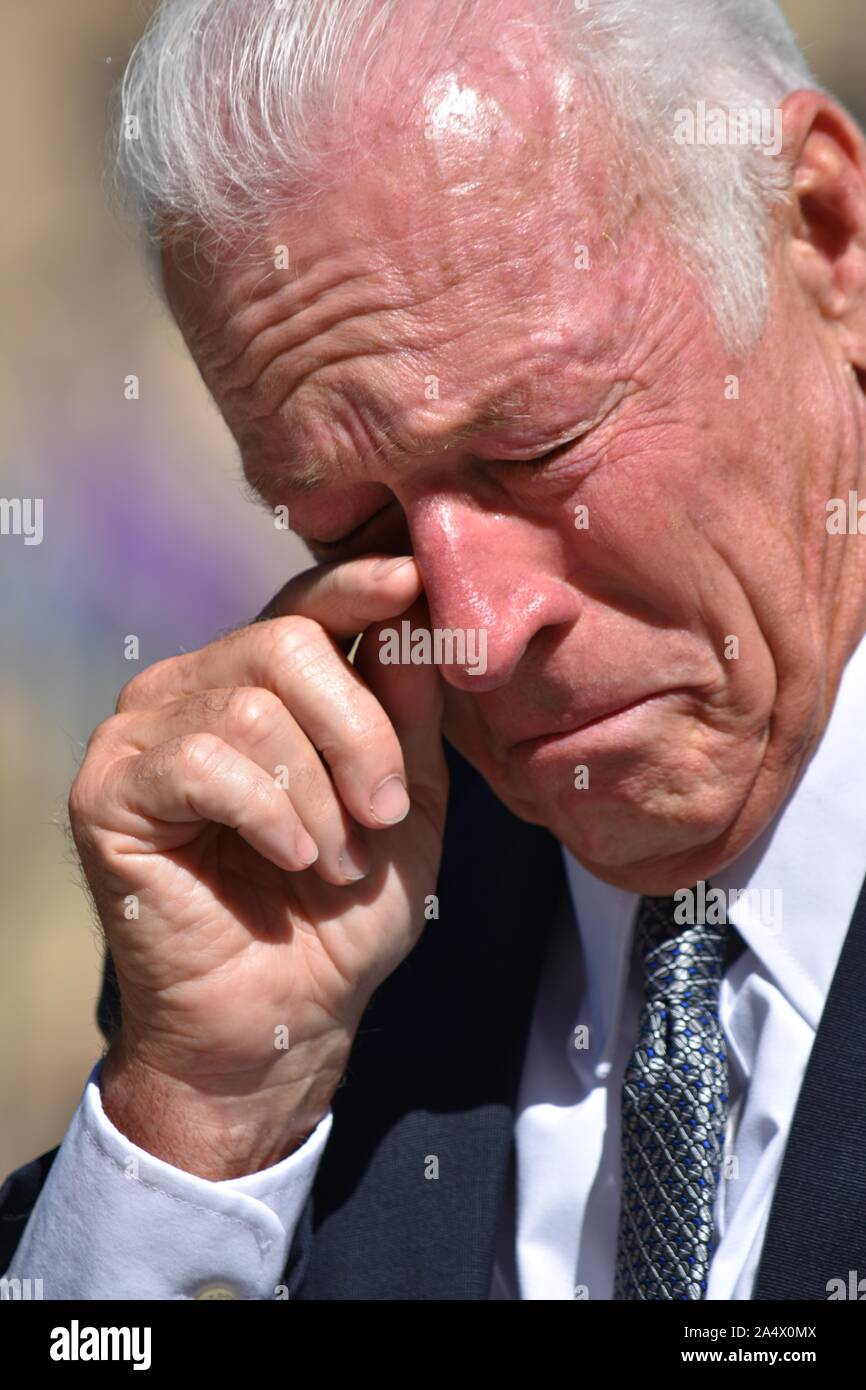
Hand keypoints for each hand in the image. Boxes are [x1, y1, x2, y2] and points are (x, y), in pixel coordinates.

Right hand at [69, 555, 447, 1175]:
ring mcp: (143, 733)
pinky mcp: (107, 787)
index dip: (357, 586)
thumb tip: (413, 605)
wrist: (285, 1016)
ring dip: (317, 800)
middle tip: (381, 816)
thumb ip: (405, 707)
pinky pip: (204, 763)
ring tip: (331, 861)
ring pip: (252, 710)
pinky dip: (268, 817)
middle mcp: (194, 689)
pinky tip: (286, 860)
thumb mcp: (404, 799)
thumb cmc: (344, 910)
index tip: (410, 580)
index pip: (305, 604)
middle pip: (286, 645)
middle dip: (357, 736)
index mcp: (261, 682)